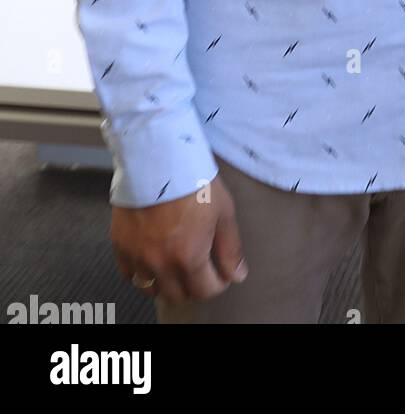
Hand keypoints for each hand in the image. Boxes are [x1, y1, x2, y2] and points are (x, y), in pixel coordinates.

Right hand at [110, 174, 246, 305]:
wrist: (158, 157)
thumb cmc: (194, 181)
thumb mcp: (223, 211)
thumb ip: (230, 248)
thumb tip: (237, 276)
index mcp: (187, 257)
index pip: (204, 290)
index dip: (218, 283)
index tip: (222, 273)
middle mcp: (159, 263)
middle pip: (177, 295)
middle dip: (193, 286)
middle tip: (201, 269)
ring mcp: (136, 256)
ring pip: (152, 289)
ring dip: (167, 283)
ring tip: (177, 265)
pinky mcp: (119, 244)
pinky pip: (129, 273)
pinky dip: (142, 272)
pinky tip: (154, 258)